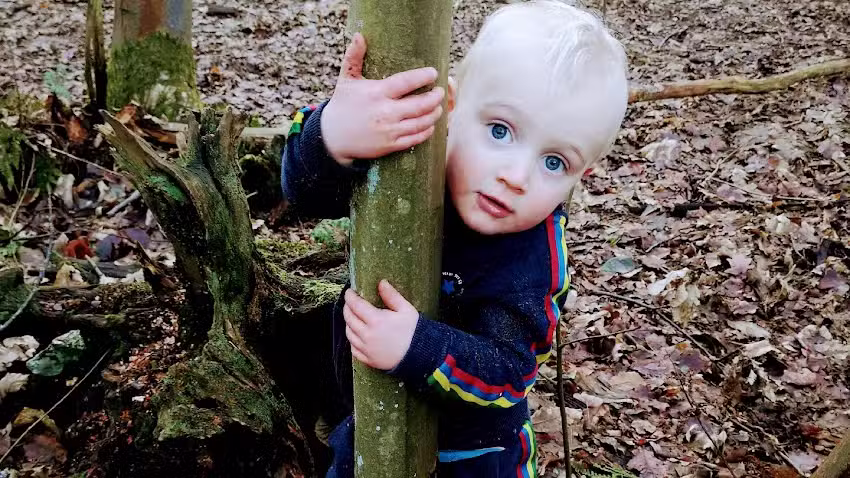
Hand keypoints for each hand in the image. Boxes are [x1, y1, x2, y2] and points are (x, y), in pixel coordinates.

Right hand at [321, 33, 444, 164]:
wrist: (332, 137)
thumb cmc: (342, 104)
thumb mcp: (346, 80)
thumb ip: (354, 57)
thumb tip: (359, 35)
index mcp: (376, 93)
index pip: (406, 82)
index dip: (423, 76)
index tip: (433, 73)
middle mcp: (385, 112)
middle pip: (420, 104)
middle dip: (435, 97)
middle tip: (441, 92)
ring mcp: (389, 130)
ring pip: (421, 122)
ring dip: (435, 114)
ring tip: (439, 107)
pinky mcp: (390, 145)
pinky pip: (415, 138)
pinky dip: (427, 131)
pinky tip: (430, 125)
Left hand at [343, 280, 418, 369]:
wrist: (421, 355)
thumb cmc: (414, 331)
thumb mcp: (406, 309)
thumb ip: (391, 295)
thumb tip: (381, 283)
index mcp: (376, 320)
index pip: (355, 305)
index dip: (350, 297)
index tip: (350, 292)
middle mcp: (367, 335)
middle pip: (349, 319)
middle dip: (347, 308)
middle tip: (350, 302)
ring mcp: (366, 349)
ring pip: (349, 333)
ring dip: (348, 323)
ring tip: (353, 317)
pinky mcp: (368, 360)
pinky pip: (353, 349)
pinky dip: (352, 340)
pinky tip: (356, 335)